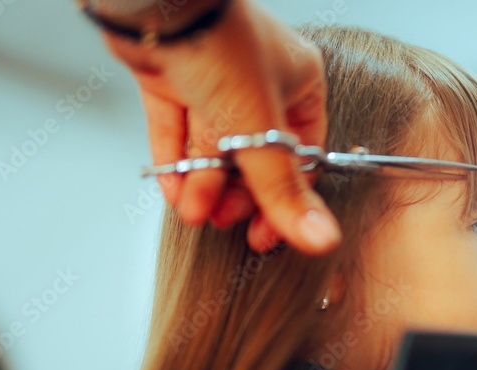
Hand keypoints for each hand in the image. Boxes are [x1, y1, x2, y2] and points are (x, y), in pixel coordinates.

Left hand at [101, 0, 340, 253]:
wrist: (155, 4)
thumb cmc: (219, 43)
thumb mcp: (258, 129)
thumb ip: (284, 191)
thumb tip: (321, 238)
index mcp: (297, 84)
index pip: (299, 157)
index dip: (284, 201)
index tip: (266, 234)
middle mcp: (258, 83)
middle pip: (254, 158)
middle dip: (235, 195)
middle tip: (223, 220)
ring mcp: (213, 81)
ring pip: (214, 148)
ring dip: (203, 186)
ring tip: (192, 211)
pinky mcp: (173, 79)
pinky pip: (179, 132)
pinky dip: (177, 165)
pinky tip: (176, 193)